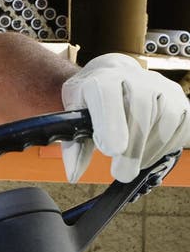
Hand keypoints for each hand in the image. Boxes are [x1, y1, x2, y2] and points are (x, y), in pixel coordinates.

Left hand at [60, 54, 189, 181]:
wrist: (114, 77)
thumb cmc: (92, 99)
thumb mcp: (75, 116)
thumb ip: (74, 145)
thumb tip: (73, 175)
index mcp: (103, 79)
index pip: (108, 96)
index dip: (111, 123)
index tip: (111, 150)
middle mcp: (136, 78)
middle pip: (141, 112)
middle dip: (133, 148)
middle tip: (121, 174)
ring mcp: (162, 88)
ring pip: (164, 121)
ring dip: (148, 150)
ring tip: (131, 163)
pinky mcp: (180, 101)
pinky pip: (181, 128)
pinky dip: (165, 147)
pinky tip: (148, 152)